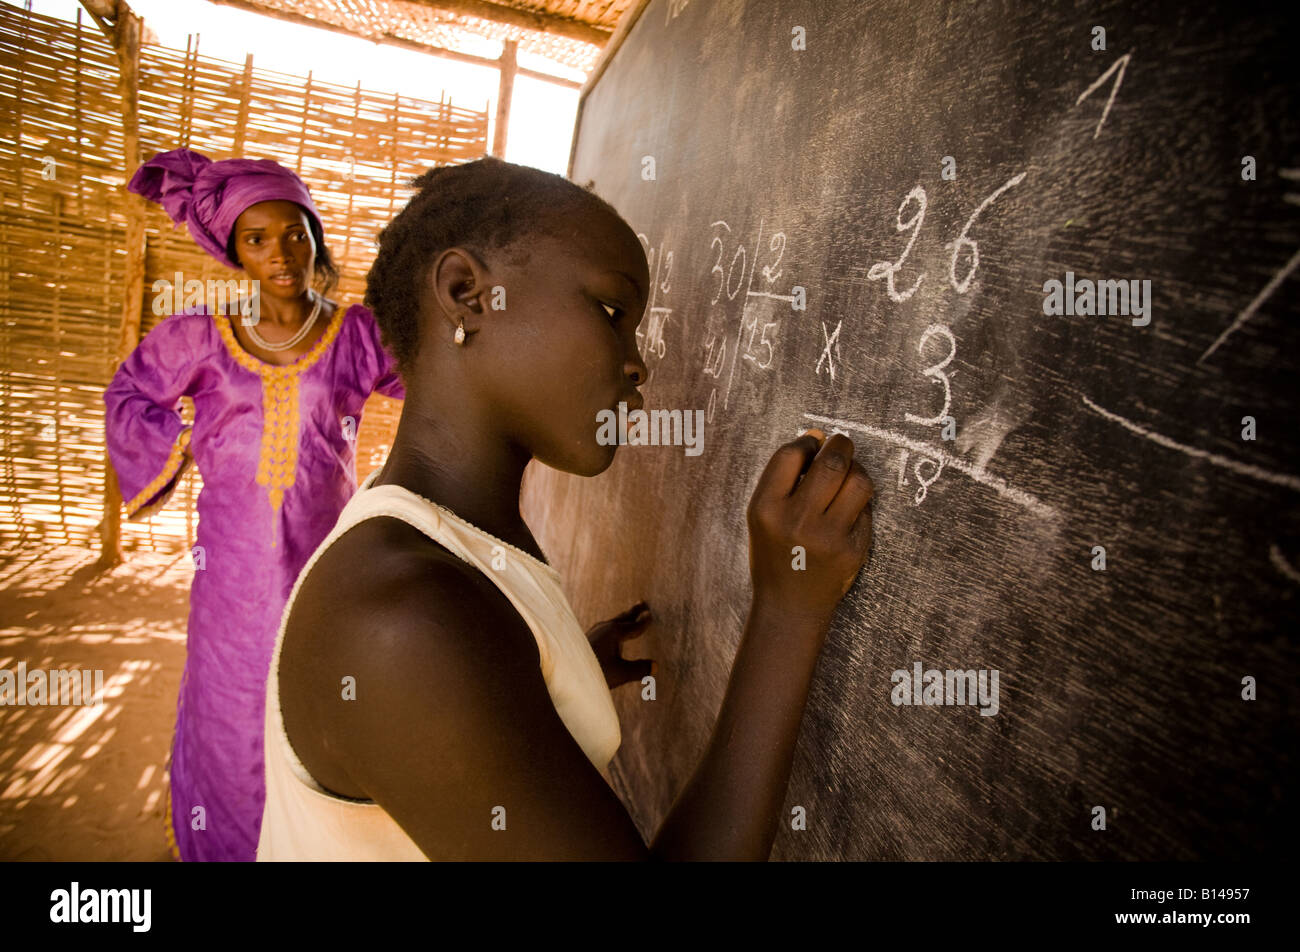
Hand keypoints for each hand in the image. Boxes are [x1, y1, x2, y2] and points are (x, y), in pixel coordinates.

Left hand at [586, 602, 656, 689]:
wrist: (565, 672)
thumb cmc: (594, 672)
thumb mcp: (621, 673)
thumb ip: (639, 669)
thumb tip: (655, 666)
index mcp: (614, 632)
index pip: (634, 625)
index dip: (644, 621)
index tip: (650, 614)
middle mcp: (603, 628)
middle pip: (622, 618)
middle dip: (633, 612)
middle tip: (642, 603)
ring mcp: (593, 633)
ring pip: (611, 622)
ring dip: (621, 618)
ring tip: (626, 616)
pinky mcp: (584, 640)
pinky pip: (603, 629)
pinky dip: (611, 626)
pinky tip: (605, 634)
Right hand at [746, 429, 874, 623]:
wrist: (789, 605)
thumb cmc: (775, 553)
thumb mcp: (762, 516)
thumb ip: (783, 478)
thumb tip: (818, 436)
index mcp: (766, 508)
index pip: (790, 455)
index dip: (807, 442)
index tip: (814, 444)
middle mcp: (797, 520)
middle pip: (832, 462)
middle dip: (841, 444)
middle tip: (841, 445)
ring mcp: (828, 536)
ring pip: (858, 481)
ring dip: (857, 469)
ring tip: (849, 474)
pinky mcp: (853, 549)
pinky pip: (865, 508)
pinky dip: (859, 500)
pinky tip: (848, 507)